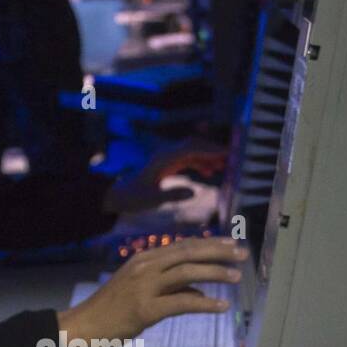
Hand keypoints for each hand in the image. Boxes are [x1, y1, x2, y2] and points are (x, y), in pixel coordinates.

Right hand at [56, 237, 247, 342]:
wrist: (83, 326)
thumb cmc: (110, 312)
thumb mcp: (139, 291)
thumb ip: (169, 289)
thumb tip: (199, 292)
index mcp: (144, 260)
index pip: (183, 246)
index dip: (210, 244)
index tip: (231, 244)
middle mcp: (145, 267)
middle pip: (188, 253)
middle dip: (218, 252)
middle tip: (243, 254)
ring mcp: (144, 286)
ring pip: (187, 272)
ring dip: (216, 273)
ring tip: (237, 276)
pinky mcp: (145, 309)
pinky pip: (182, 303)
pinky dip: (205, 303)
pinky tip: (221, 306)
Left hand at [101, 139, 227, 214]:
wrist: (116, 195)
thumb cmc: (132, 198)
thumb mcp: (152, 200)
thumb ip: (172, 195)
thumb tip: (193, 193)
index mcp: (163, 159)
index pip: (191, 148)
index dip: (209, 150)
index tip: (226, 154)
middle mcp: (166, 155)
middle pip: (194, 146)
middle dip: (212, 150)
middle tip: (231, 159)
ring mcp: (166, 159)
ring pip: (192, 152)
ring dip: (207, 157)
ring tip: (223, 168)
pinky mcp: (166, 165)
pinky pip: (186, 160)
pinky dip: (199, 164)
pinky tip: (209, 173)